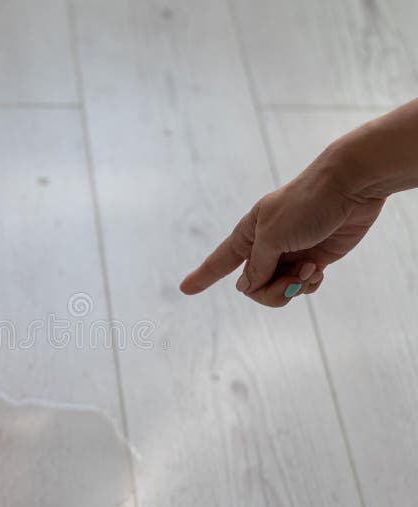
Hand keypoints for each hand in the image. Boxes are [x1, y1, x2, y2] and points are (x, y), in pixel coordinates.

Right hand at [179, 166, 384, 306]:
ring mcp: (289, 254)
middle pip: (253, 286)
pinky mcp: (313, 260)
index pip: (220, 260)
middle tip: (290, 282)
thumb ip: (257, 266)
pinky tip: (318, 272)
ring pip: (278, 290)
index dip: (203, 276)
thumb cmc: (307, 204)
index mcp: (248, 234)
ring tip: (310, 271)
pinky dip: (308, 285)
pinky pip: (300, 286)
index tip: (185, 289)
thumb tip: (245, 287)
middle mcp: (266, 247)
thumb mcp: (273, 236)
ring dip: (293, 287)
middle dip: (270, 291)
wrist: (351, 187)